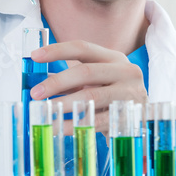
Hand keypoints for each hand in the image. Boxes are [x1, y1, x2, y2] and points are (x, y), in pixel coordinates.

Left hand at [28, 40, 146, 133]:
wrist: (141, 117)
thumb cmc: (112, 94)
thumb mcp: (97, 80)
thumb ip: (72, 78)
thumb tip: (39, 83)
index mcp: (114, 58)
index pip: (83, 48)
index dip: (57, 50)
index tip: (34, 56)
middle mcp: (125, 71)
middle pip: (86, 72)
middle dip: (58, 82)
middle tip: (36, 93)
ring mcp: (130, 93)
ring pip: (92, 96)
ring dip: (64, 104)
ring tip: (45, 111)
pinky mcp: (129, 115)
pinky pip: (98, 120)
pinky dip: (76, 124)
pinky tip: (61, 128)